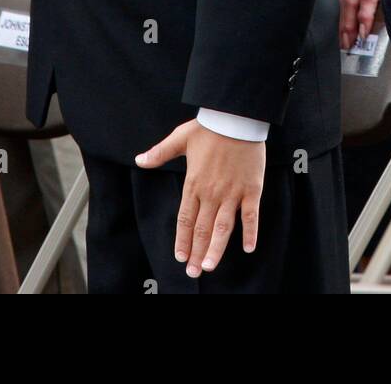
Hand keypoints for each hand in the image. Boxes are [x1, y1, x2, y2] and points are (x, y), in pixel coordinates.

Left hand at [135, 119, 264, 275]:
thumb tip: (139, 160)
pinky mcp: (251, 189)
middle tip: (194, 272)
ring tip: (210, 266)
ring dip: (216, 249)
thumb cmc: (209, 127)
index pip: (185, 219)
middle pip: (203, 229)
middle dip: (197, 252)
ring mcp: (232, 193)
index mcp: (194, 183)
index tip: (180, 257)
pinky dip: (250, 233)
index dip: (183, 240)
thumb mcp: (180, 138)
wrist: (236, 118)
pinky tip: (248, 248)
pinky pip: (251, 215)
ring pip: (223, 228)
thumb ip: (159, 153)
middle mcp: (212, 193)